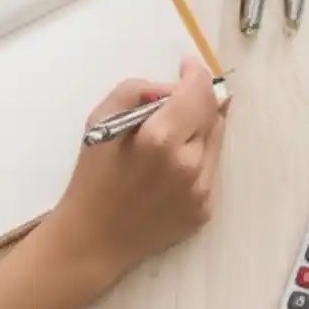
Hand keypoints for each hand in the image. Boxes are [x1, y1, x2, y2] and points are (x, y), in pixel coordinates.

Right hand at [39, 58, 227, 284]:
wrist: (92, 241)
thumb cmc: (92, 178)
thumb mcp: (100, 121)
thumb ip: (138, 91)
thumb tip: (172, 88)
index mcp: (161, 139)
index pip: (198, 91)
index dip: (196, 73)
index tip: (188, 67)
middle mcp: (189, 163)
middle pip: (213, 112)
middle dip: (198, 99)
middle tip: (179, 99)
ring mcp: (201, 189)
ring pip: (216, 139)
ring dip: (200, 127)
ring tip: (173, 133)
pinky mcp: (206, 209)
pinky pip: (210, 168)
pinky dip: (197, 157)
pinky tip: (171, 167)